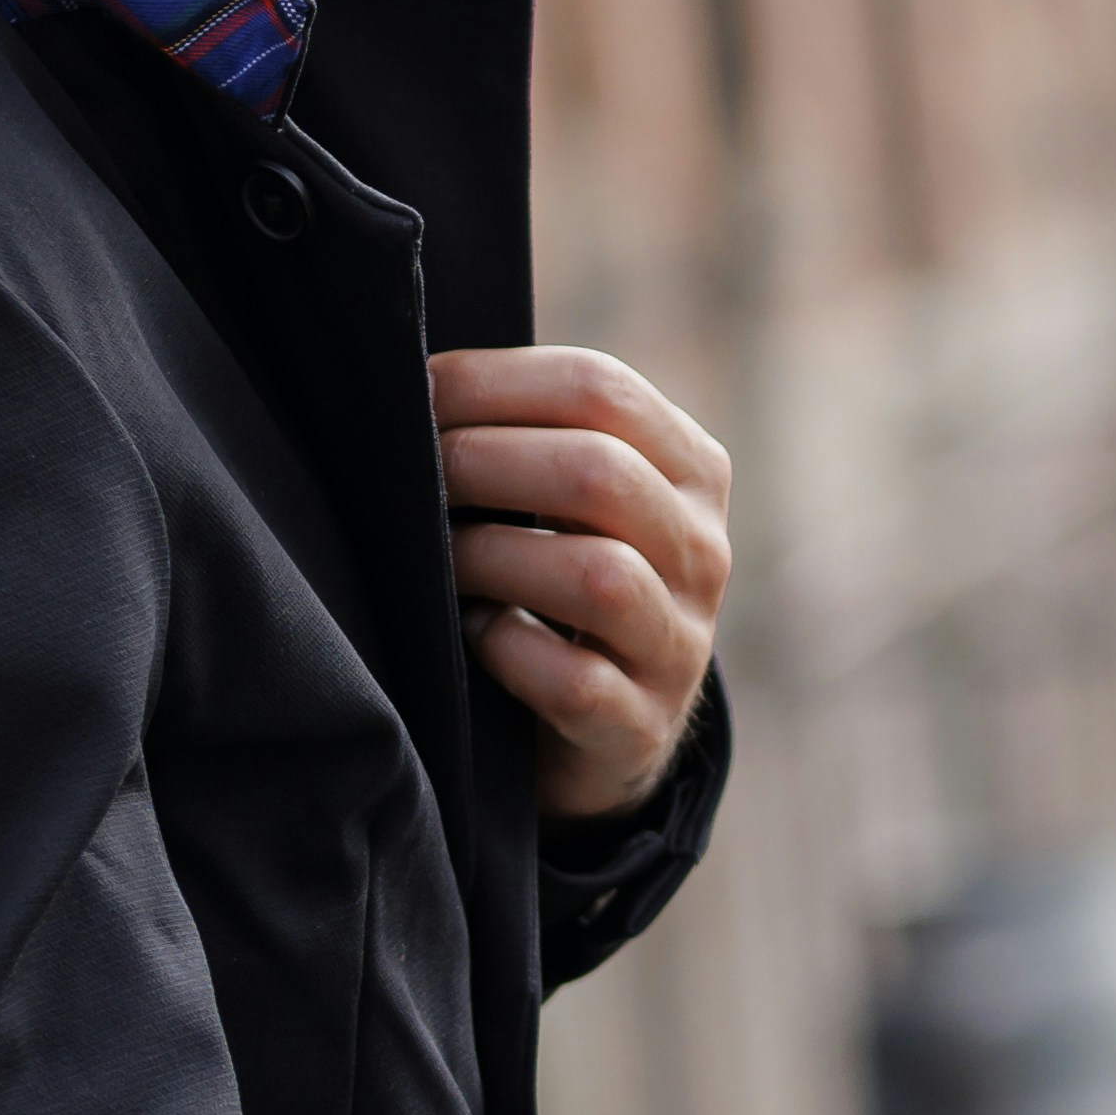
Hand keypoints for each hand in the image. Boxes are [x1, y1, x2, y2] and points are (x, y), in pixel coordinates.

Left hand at [428, 345, 730, 819]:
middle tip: (412, 472)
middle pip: (601, 474)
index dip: (493, 382)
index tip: (417, 394)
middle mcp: (703, 552)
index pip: (602, 389)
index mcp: (691, 471)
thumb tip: (412, 382)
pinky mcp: (638, 727)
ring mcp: (678, 646)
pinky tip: (473, 633)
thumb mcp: (578, 501)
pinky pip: (575, 681)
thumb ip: (535, 436)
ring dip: (492, 556)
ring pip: (598, 578)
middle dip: (482, 460)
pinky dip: (507, 651)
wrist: (609, 732)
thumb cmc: (564, 581)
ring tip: (438, 557)